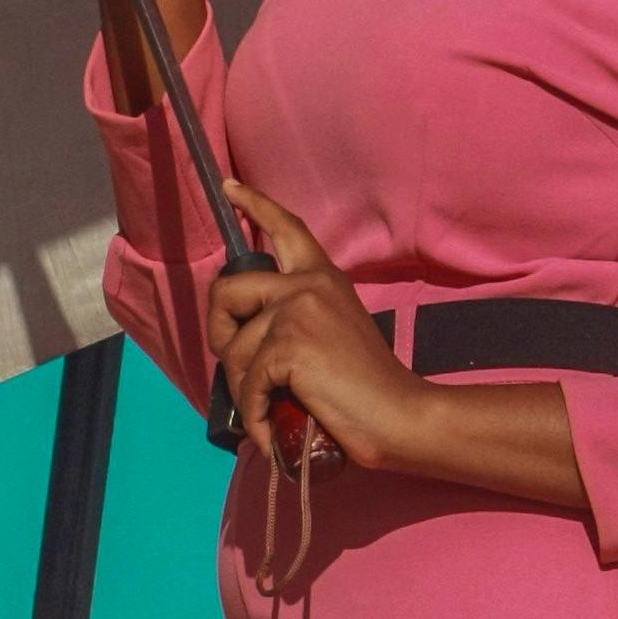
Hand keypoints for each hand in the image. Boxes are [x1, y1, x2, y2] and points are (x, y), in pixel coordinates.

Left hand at [208, 187, 436, 476]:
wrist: (400, 417)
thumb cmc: (366, 390)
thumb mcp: (330, 335)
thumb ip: (293, 320)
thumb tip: (240, 337)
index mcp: (323, 278)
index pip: (287, 228)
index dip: (254, 205)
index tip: (229, 187)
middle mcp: (308, 283)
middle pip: (227, 291)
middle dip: (217, 331)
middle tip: (236, 368)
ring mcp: (298, 310)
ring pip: (232, 349)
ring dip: (243, 390)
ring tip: (271, 412)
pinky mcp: (289, 344)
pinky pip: (246, 383)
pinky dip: (255, 415)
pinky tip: (273, 431)